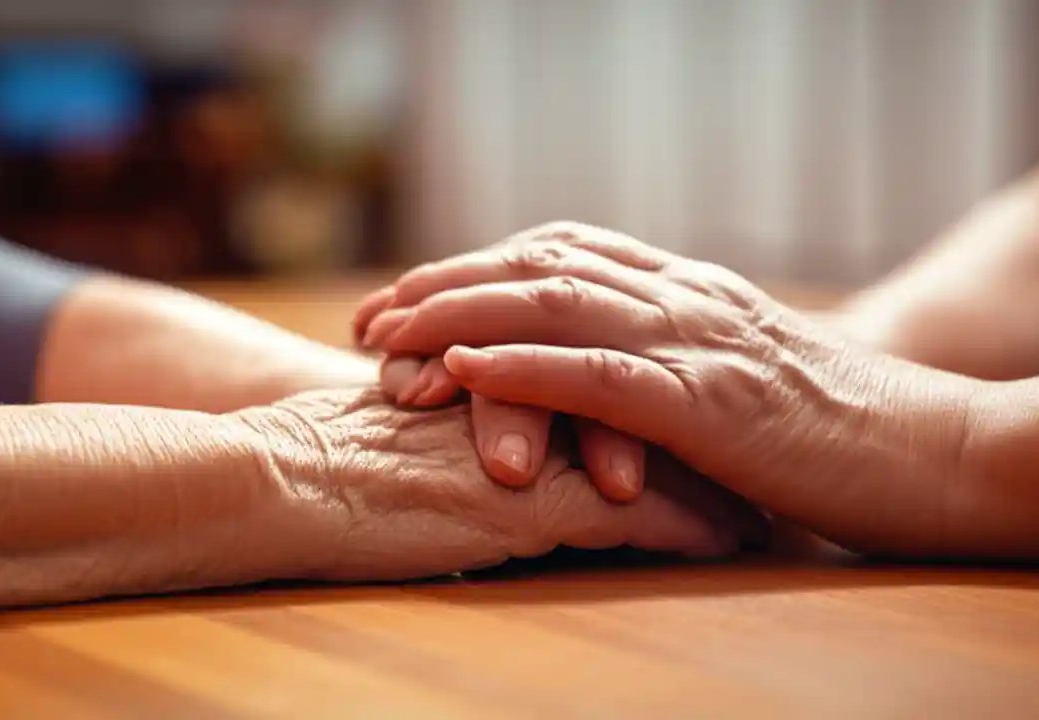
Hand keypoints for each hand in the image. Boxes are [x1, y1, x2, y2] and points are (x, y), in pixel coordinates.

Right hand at [238, 387, 767, 579]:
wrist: (270, 479)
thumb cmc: (320, 456)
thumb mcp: (405, 420)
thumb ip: (460, 413)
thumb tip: (504, 433)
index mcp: (499, 361)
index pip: (601, 359)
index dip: (660, 379)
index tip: (710, 407)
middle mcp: (527, 387)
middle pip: (642, 388)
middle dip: (704, 420)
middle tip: (764, 442)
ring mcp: (535, 440)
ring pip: (652, 445)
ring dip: (714, 475)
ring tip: (768, 500)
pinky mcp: (528, 502)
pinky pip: (629, 513)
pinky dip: (685, 526)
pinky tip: (730, 540)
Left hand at [356, 222, 978, 555]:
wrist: (942, 455)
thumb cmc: (841, 433)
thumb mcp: (742, 380)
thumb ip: (675, 363)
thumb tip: (602, 379)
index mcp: (689, 290)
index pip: (560, 252)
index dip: (474, 268)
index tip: (408, 295)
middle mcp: (684, 298)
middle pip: (538, 267)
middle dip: (443, 287)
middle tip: (370, 317)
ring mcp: (698, 343)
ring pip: (555, 306)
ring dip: (459, 318)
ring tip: (388, 336)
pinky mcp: (712, 402)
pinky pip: (601, 374)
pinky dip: (525, 368)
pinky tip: (465, 371)